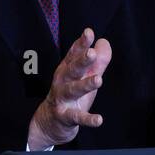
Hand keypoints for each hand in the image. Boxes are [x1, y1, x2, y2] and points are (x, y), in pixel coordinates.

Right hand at [28, 27, 111, 148]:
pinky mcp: (65, 116)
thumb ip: (98, 61)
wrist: (51, 122)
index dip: (82, 43)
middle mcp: (62, 82)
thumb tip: (104, 42)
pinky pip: (77, 117)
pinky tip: (99, 120)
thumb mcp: (85, 76)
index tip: (89, 32)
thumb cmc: (71, 94)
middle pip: (72, 69)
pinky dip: (88, 119)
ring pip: (73, 90)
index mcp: (67, 70)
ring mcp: (62, 99)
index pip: (74, 54)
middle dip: (81, 61)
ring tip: (99, 80)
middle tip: (91, 53)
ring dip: (85, 85)